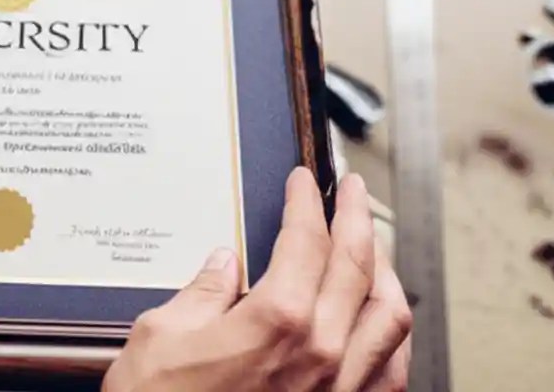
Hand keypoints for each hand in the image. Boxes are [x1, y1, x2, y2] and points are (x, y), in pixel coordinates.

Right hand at [102, 169, 411, 391]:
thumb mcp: (160, 337)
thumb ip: (201, 292)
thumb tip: (222, 264)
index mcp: (276, 320)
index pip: (306, 239)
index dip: (307, 202)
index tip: (304, 182)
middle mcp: (321, 352)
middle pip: (358, 264)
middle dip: (356, 216)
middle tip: (351, 191)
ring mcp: (340, 389)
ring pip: (390, 313)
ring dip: (385, 269)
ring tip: (372, 246)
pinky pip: (393, 369)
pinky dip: (392, 333)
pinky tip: (381, 320)